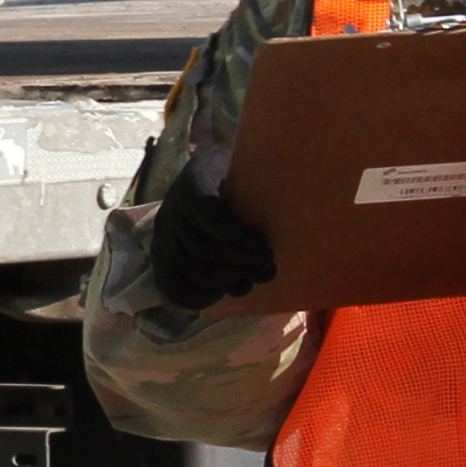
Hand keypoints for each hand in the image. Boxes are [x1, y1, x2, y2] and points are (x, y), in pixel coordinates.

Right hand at [145, 178, 279, 308]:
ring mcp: (165, 232)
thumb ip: (271, 182)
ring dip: (227, 280)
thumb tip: (302, 195)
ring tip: (251, 277)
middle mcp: (175, 203)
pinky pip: (172, 285)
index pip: (199, 199)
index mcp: (200, 173)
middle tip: (268, 265)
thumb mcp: (260, 170)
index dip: (219, 223)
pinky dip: (201, 296)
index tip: (246, 238)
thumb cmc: (250, 180)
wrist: (221, 185)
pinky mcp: (162, 257)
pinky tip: (227, 290)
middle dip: (240, 261)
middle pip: (201, 245)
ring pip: (191, 268)